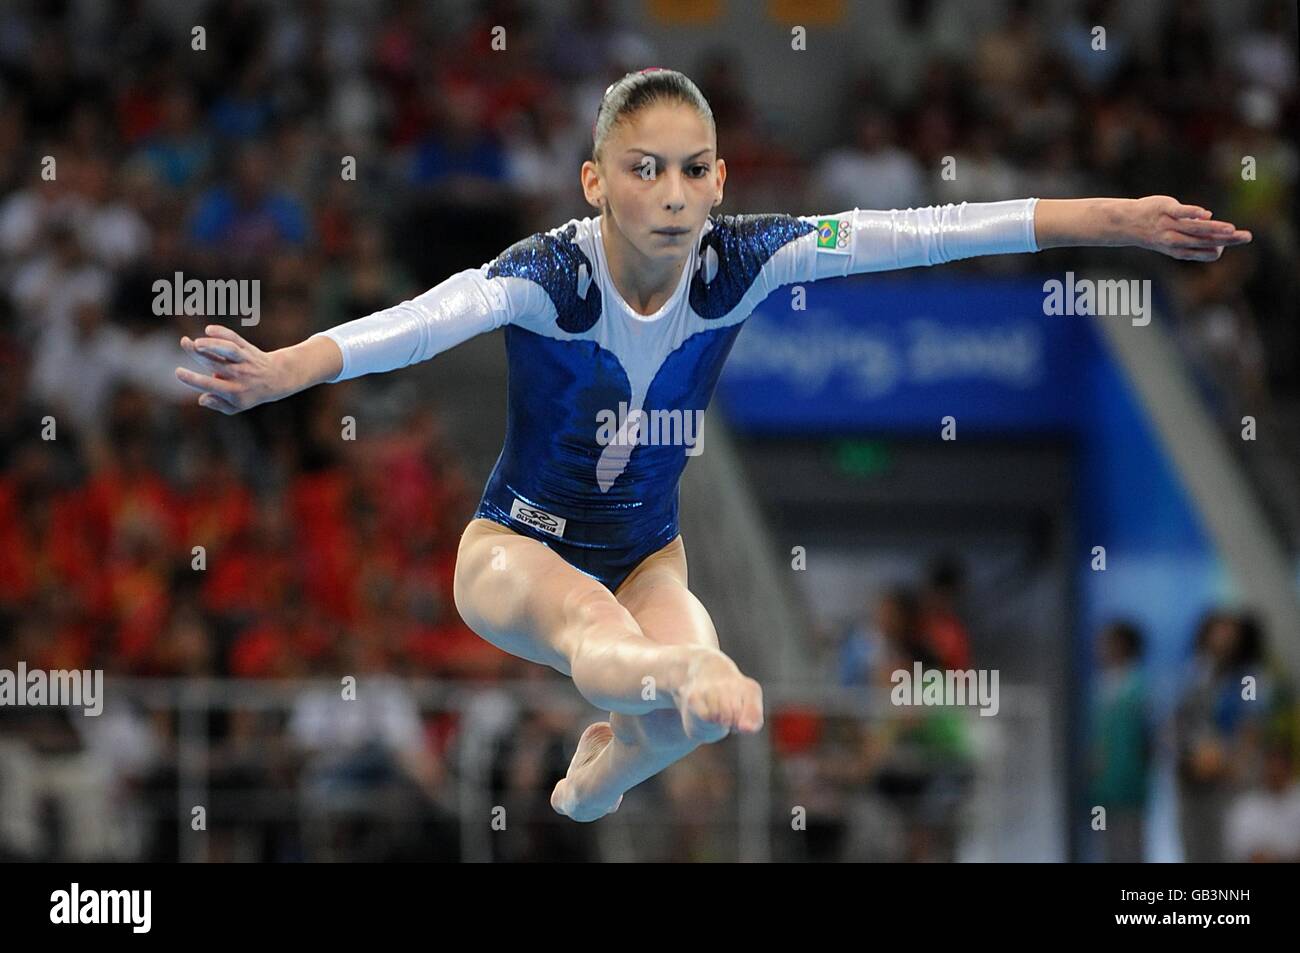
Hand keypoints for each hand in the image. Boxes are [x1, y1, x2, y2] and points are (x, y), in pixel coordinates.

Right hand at [174, 325, 287, 413]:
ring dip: (213, 344)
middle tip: (184, 343)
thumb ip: (218, 404)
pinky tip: (209, 329)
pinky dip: (223, 333)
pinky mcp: (247, 348)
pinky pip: (235, 339)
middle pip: (216, 363)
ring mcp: (244, 360)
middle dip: (198, 353)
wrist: (277, 379)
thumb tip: (201, 399)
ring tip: (197, 340)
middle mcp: (239, 375)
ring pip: (229, 350)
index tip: (178, 372)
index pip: (211, 385)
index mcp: (234, 391)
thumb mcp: (237, 405)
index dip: (194, 380)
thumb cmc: (250, 393)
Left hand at [1126, 195, 1251, 260]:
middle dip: (1228, 240)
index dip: (1218, 249)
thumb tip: (1212, 227)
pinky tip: (1207, 214)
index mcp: (1180, 249)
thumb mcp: (1173, 238)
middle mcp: (1175, 240)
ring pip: (1196, 230)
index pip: (1205, 253)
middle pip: (1206, 242)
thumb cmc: (1155, 230)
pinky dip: (1193, 214)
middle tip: (1247, 237)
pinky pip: (1180, 213)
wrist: (1125, 223)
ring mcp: (1170, 225)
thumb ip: (1192, 236)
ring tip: (1232, 230)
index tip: (1226, 244)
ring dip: (1215, 230)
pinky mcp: (1165, 210)